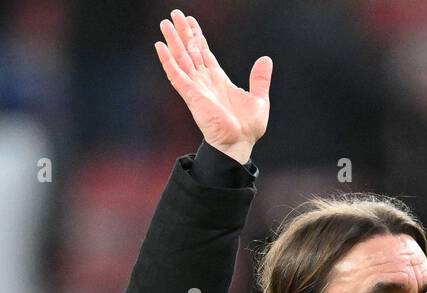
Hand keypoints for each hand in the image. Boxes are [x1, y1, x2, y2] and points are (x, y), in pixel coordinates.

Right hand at [154, 9, 271, 164]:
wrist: (239, 144)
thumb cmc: (247, 128)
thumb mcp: (259, 98)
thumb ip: (259, 79)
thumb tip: (265, 59)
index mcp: (218, 79)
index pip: (204, 52)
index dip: (197, 36)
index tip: (190, 21)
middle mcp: (204, 81)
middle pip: (190, 51)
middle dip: (183, 32)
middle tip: (174, 14)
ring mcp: (196, 87)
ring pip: (181, 58)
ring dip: (173, 41)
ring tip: (165, 23)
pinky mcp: (192, 95)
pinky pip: (176, 75)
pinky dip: (168, 61)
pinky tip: (160, 46)